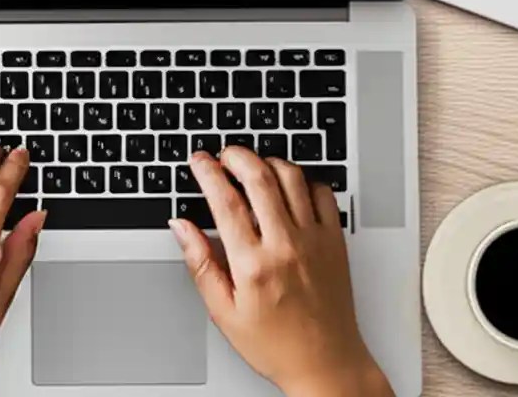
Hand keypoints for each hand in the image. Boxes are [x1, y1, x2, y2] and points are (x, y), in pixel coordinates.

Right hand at [168, 148, 392, 396]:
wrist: (325, 363)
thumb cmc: (274, 344)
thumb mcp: (223, 311)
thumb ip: (201, 263)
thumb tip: (181, 227)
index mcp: (253, 264)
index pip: (225, 201)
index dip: (208, 172)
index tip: (199, 161)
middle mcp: (286, 246)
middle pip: (259, 177)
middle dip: (236, 155)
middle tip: (224, 154)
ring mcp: (314, 240)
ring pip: (292, 177)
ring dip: (269, 162)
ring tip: (254, 166)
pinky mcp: (335, 241)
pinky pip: (323, 193)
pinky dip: (304, 180)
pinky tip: (290, 186)